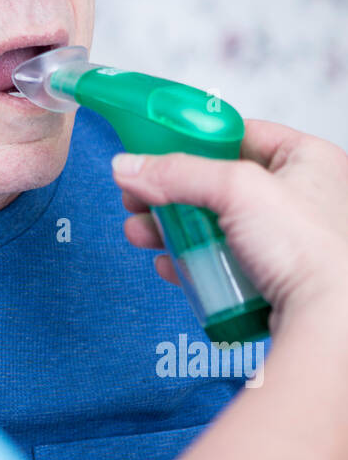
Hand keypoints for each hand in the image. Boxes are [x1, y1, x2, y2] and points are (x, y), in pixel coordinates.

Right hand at [112, 120, 347, 331]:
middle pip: (219, 184)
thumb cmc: (312, 253)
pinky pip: (225, 260)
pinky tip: (169, 264)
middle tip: (140, 198)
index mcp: (308, 159)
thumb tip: (130, 167)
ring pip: (218, 225)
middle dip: (172, 194)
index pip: (239, 135)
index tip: (156, 153)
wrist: (329, 325)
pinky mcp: (276, 276)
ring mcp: (290, 240)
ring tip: (141, 234)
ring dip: (174, 229)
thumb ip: (177, 174)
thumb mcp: (236, 191)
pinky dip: (194, 260)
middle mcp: (303, 196)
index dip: (194, 142)